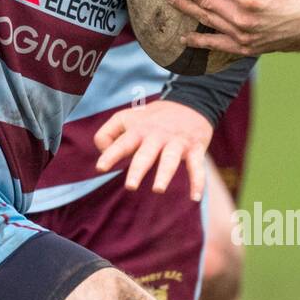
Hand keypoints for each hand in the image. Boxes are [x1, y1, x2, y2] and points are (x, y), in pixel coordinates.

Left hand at [93, 100, 211, 198]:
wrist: (191, 101)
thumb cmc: (152, 117)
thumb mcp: (126, 117)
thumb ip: (108, 133)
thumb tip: (103, 153)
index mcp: (138, 130)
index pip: (122, 143)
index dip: (110, 155)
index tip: (101, 168)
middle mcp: (156, 136)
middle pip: (146, 154)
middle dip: (138, 169)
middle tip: (130, 186)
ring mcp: (176, 142)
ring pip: (170, 159)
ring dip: (164, 174)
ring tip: (158, 189)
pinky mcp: (195, 148)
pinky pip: (197, 167)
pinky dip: (198, 182)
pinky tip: (195, 198)